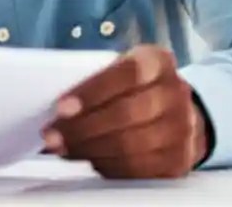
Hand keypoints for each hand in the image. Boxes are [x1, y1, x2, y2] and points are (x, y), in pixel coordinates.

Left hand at [43, 46, 207, 178]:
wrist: (183, 114)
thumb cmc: (136, 88)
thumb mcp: (121, 70)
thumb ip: (95, 79)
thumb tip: (48, 103)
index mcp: (157, 62)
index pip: (126, 74)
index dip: (92, 91)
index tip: (61, 107)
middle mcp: (175, 94)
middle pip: (126, 114)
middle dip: (81, 127)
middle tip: (51, 135)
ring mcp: (182, 129)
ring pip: (129, 145)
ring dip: (88, 149)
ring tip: (63, 148)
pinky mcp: (178, 161)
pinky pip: (136, 168)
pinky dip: (106, 165)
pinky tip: (88, 159)